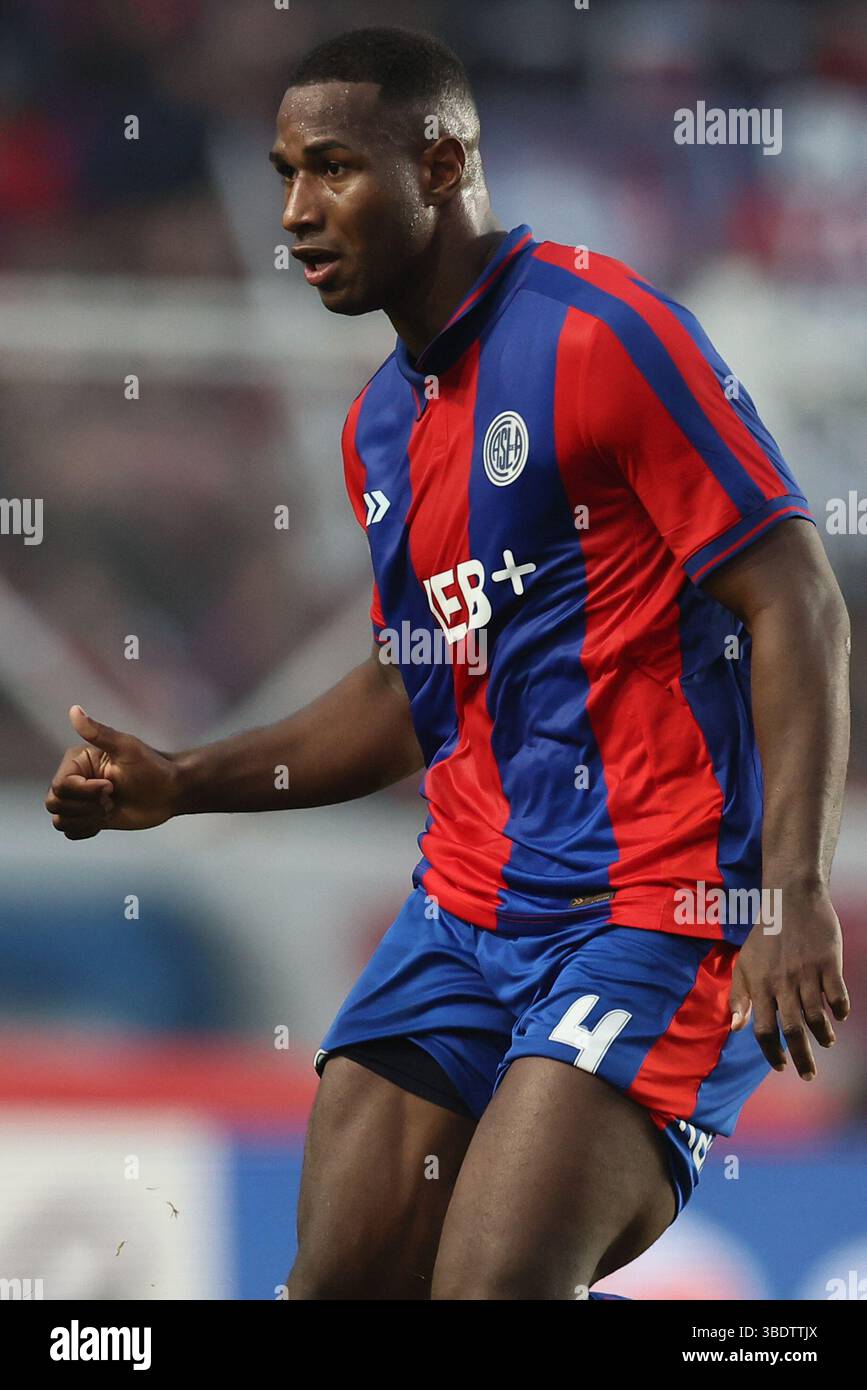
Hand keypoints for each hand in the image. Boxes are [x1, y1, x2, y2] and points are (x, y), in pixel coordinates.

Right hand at [44, 705, 179, 837]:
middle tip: (112, 800)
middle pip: (55, 803)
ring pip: (61, 820)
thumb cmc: (152, 767)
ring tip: (110, 808)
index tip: (111, 787)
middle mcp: (75, 779)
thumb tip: (74, 710)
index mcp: (77, 762)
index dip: (84, 792)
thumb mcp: (126, 748)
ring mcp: (81, 800)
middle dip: (86, 807)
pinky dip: (85, 829)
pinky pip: (70, 831)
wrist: (170, 792)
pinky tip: (105, 821)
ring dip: (87, 819)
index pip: (61, 785)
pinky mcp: (89, 817)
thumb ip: (98, 732)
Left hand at [729, 886, 849, 1078]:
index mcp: (760, 985)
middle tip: (809, 1075)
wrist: (790, 899)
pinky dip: (840, 1009)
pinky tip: (839, 1016)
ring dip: (823, 1035)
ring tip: (827, 1041)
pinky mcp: (828, 962)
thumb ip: (739, 996)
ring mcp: (807, 973)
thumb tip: (736, 1028)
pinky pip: (837, 994)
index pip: (763, 1029)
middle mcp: (783, 982)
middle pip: (793, 1030)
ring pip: (817, 1016)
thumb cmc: (765, 935)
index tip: (780, 1067)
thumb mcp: (744, 964)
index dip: (771, 1052)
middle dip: (802, 1057)